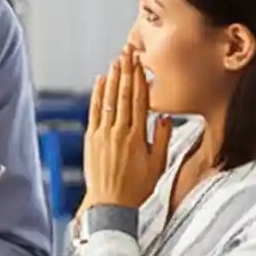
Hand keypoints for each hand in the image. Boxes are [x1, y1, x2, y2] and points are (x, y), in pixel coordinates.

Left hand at [82, 45, 172, 210]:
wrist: (109, 204)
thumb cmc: (136, 188)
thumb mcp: (157, 165)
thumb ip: (162, 139)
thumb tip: (165, 117)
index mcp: (137, 137)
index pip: (139, 100)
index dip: (139, 79)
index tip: (141, 63)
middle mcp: (119, 132)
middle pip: (123, 94)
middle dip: (126, 71)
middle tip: (128, 52)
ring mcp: (103, 134)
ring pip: (108, 99)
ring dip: (113, 77)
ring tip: (117, 60)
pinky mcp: (91, 138)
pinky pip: (94, 111)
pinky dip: (97, 94)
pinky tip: (101, 81)